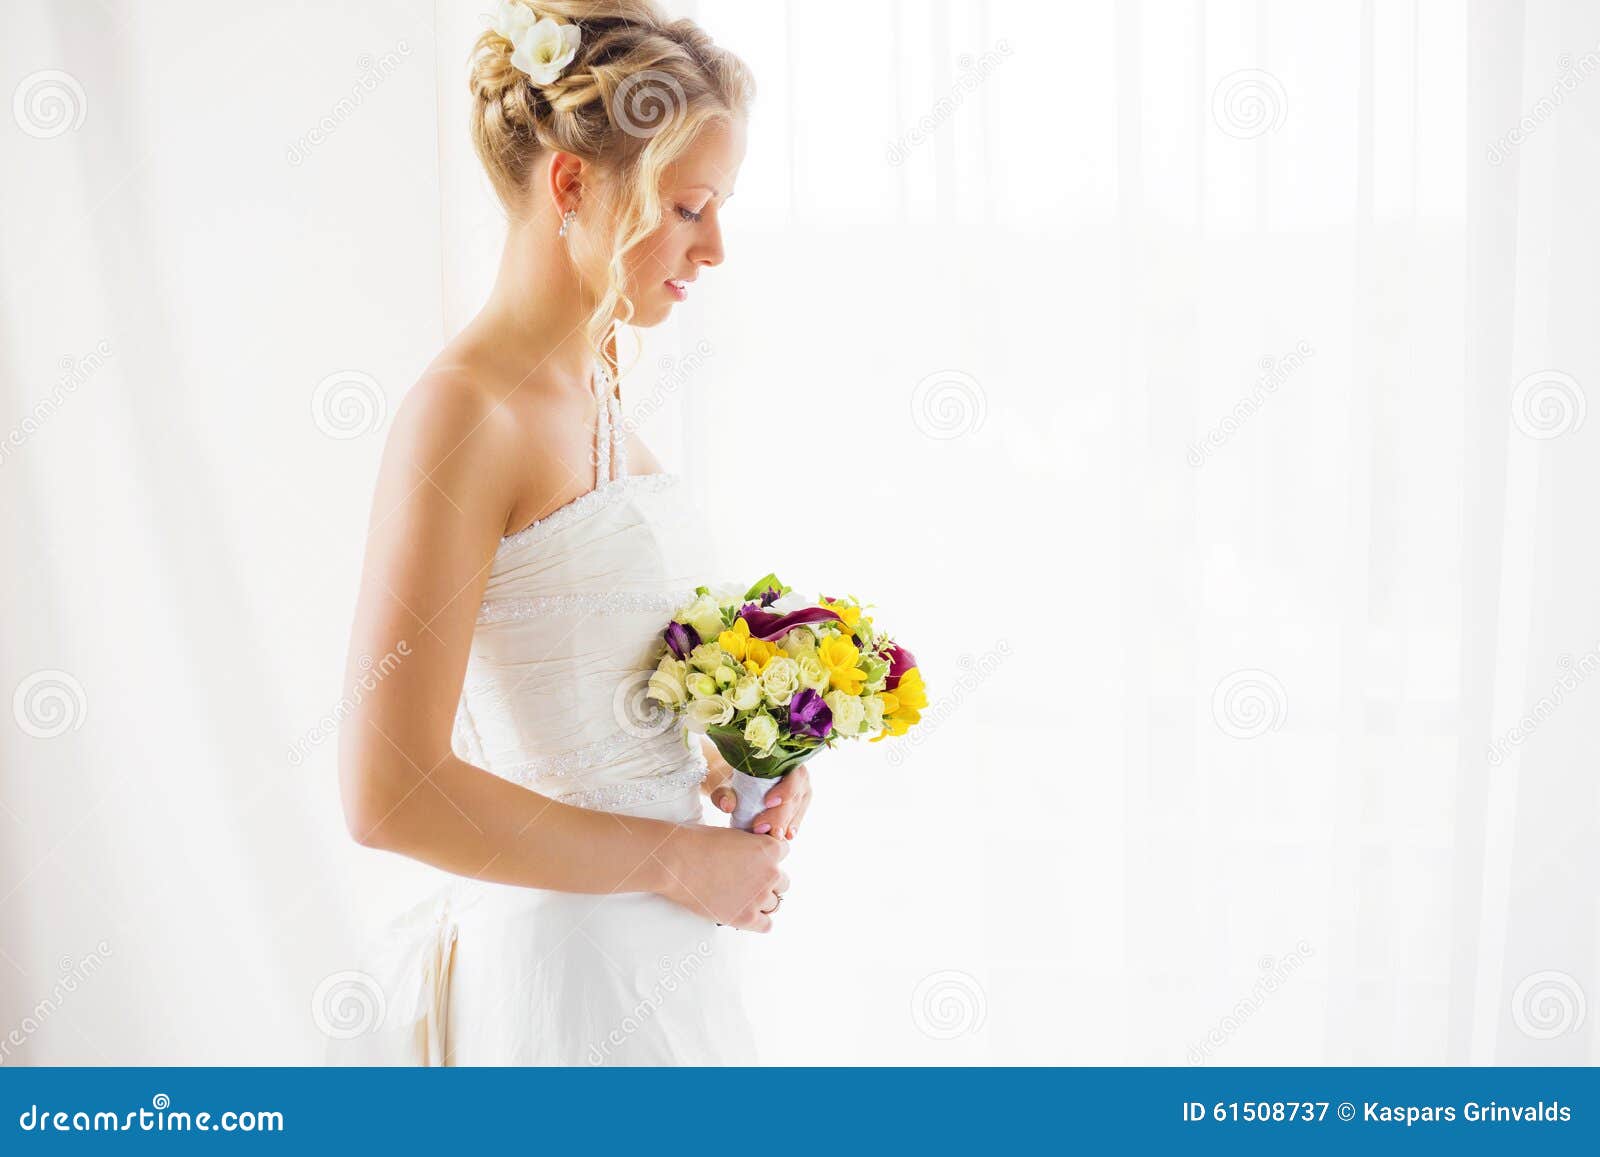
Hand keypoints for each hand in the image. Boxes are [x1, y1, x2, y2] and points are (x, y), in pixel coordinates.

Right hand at [655, 823, 790, 932]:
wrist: (676, 862)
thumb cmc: (697, 842)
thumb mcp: (734, 834)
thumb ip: (752, 845)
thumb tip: (756, 855)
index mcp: (769, 849)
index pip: (784, 852)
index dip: (768, 856)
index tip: (755, 859)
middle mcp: (770, 873)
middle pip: (783, 881)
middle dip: (767, 880)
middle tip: (747, 880)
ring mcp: (759, 898)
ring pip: (775, 903)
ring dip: (762, 900)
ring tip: (743, 897)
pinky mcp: (745, 918)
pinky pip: (766, 925)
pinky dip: (758, 921)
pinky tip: (745, 913)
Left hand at [710, 763, 811, 838]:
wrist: (734, 780)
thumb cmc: (731, 778)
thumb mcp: (723, 783)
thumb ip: (723, 792)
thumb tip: (727, 805)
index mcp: (782, 760)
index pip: (793, 774)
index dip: (785, 789)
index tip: (768, 802)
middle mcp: (796, 773)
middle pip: (795, 795)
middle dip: (780, 814)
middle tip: (762, 828)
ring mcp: (801, 789)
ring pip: (798, 807)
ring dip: (786, 823)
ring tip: (773, 836)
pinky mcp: (799, 804)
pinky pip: (798, 815)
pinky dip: (792, 825)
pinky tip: (787, 836)